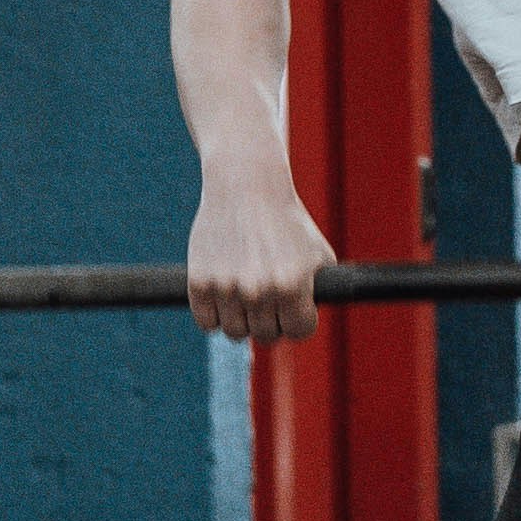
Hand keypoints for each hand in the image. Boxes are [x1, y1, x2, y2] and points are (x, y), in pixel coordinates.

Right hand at [187, 164, 334, 343]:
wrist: (246, 186)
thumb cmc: (287, 220)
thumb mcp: (319, 254)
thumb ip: (320, 292)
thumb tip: (313, 323)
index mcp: (291, 285)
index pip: (299, 331)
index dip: (298, 320)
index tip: (293, 309)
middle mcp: (259, 290)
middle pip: (266, 334)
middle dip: (270, 319)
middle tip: (268, 297)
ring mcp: (227, 288)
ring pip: (235, 332)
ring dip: (242, 319)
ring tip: (246, 295)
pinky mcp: (199, 282)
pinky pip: (207, 321)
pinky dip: (213, 314)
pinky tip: (224, 294)